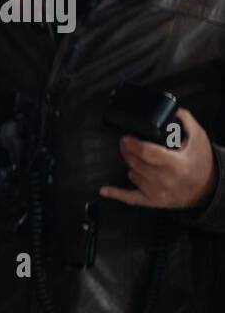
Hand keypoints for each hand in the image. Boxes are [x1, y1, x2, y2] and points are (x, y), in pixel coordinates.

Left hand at [100, 107, 216, 209]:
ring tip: (137, 158)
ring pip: (133, 175)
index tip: (125, 137)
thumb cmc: (201, 162)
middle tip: (124, 142)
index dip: (133, 144)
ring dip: (132, 165)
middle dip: (127, 151)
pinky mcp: (153, 202)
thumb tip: (173, 110)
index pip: (147, 153)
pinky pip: (131, 199)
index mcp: (176, 164)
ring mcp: (158, 193)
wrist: (207, 188)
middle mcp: (165, 180)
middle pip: (136, 163)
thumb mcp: (199, 139)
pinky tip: (104, 190)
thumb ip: (186, 122)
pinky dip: (116, 194)